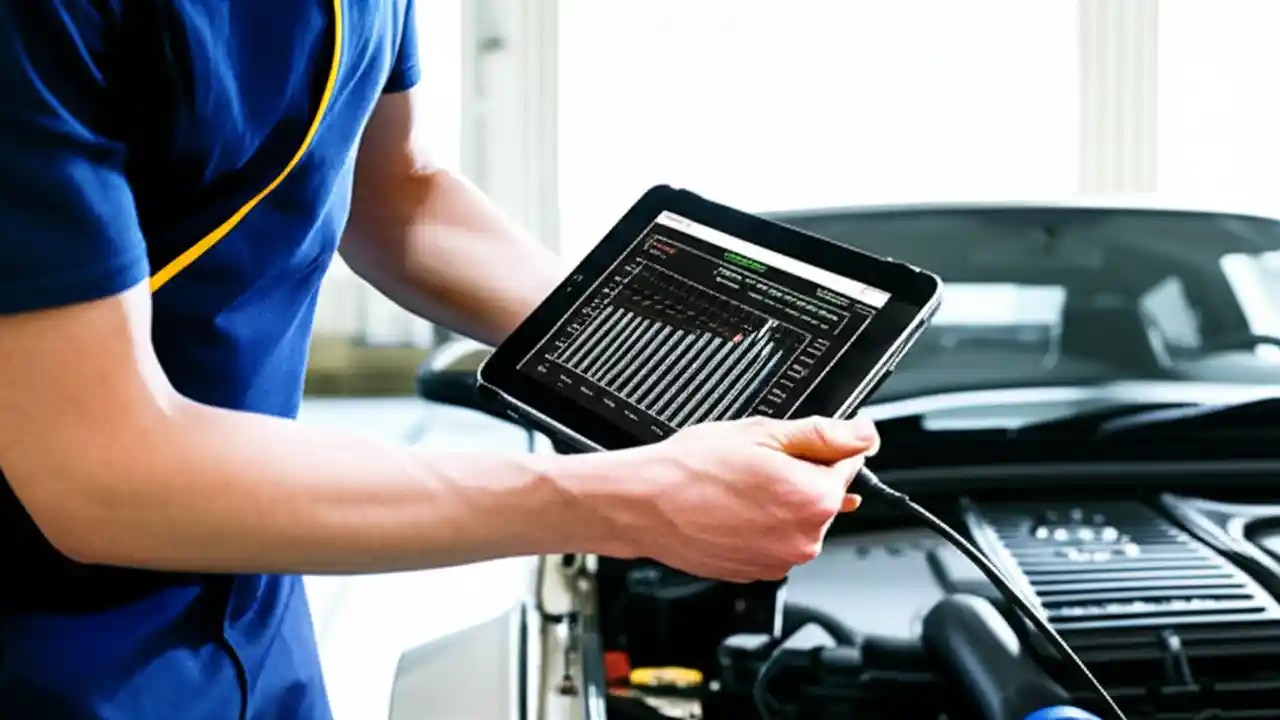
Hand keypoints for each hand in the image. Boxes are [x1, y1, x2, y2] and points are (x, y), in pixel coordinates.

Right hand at [614, 415, 879, 582]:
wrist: (643, 504)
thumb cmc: (691, 469)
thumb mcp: (763, 433)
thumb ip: (825, 434)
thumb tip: (864, 434)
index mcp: (815, 499)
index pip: (848, 464)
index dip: (820, 447)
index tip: (792, 444)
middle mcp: (805, 539)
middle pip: (823, 496)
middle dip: (798, 476)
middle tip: (754, 464)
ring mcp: (780, 561)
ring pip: (797, 520)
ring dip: (778, 503)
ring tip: (735, 488)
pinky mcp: (757, 573)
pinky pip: (774, 542)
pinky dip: (759, 526)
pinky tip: (730, 510)